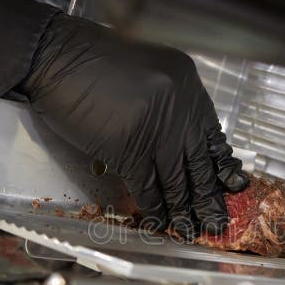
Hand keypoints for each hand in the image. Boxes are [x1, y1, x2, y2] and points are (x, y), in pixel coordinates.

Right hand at [19, 14, 248, 237]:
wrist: (54, 54)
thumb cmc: (91, 61)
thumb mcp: (147, 71)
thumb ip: (167, 103)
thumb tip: (177, 142)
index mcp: (188, 83)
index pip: (212, 133)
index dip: (220, 165)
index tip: (230, 186)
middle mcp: (180, 105)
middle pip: (199, 160)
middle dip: (208, 196)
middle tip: (218, 220)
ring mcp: (157, 127)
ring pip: (176, 178)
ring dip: (183, 209)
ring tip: (190, 230)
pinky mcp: (130, 147)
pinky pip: (148, 186)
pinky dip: (153, 207)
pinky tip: (158, 221)